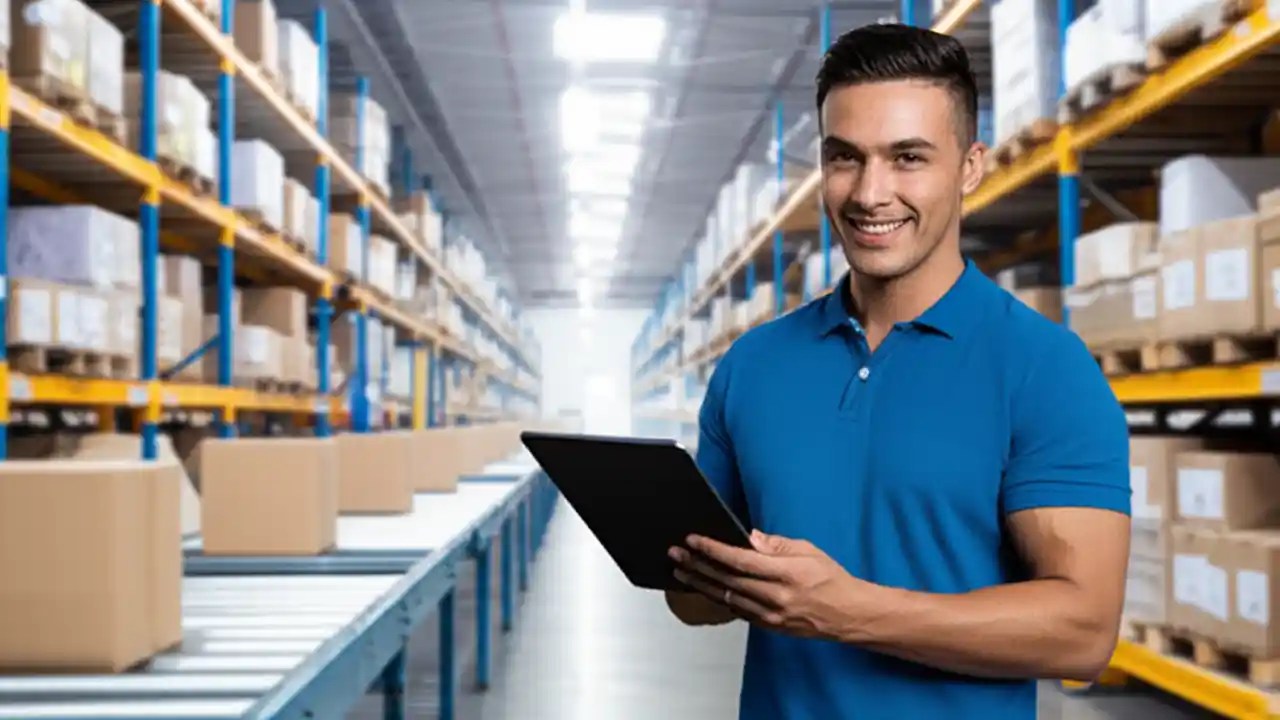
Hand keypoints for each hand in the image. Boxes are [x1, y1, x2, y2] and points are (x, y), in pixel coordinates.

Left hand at [668, 530, 876, 640]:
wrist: (848, 615)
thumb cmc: (831, 579)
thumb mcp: (808, 551)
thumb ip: (776, 544)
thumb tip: (747, 536)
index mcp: (787, 574)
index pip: (741, 560)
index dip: (714, 550)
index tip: (694, 540)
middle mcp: (776, 597)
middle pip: (727, 580)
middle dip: (698, 565)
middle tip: (676, 553)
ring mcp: (771, 615)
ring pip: (726, 598)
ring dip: (701, 583)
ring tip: (681, 570)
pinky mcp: (768, 627)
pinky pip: (736, 611)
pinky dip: (718, 598)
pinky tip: (703, 588)